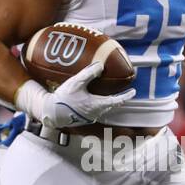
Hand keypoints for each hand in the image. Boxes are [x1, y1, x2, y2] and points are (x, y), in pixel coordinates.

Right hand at [17, 62, 135, 127]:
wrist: (51, 113)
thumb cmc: (63, 98)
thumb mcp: (76, 83)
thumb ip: (89, 73)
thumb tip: (101, 66)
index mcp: (97, 105)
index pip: (117, 101)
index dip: (126, 96)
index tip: (133, 91)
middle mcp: (95, 113)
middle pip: (111, 106)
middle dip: (117, 99)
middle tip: (122, 91)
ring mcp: (89, 117)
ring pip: (103, 109)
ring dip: (108, 102)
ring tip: (108, 94)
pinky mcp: (83, 119)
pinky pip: (95, 111)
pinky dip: (98, 105)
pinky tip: (93, 99)